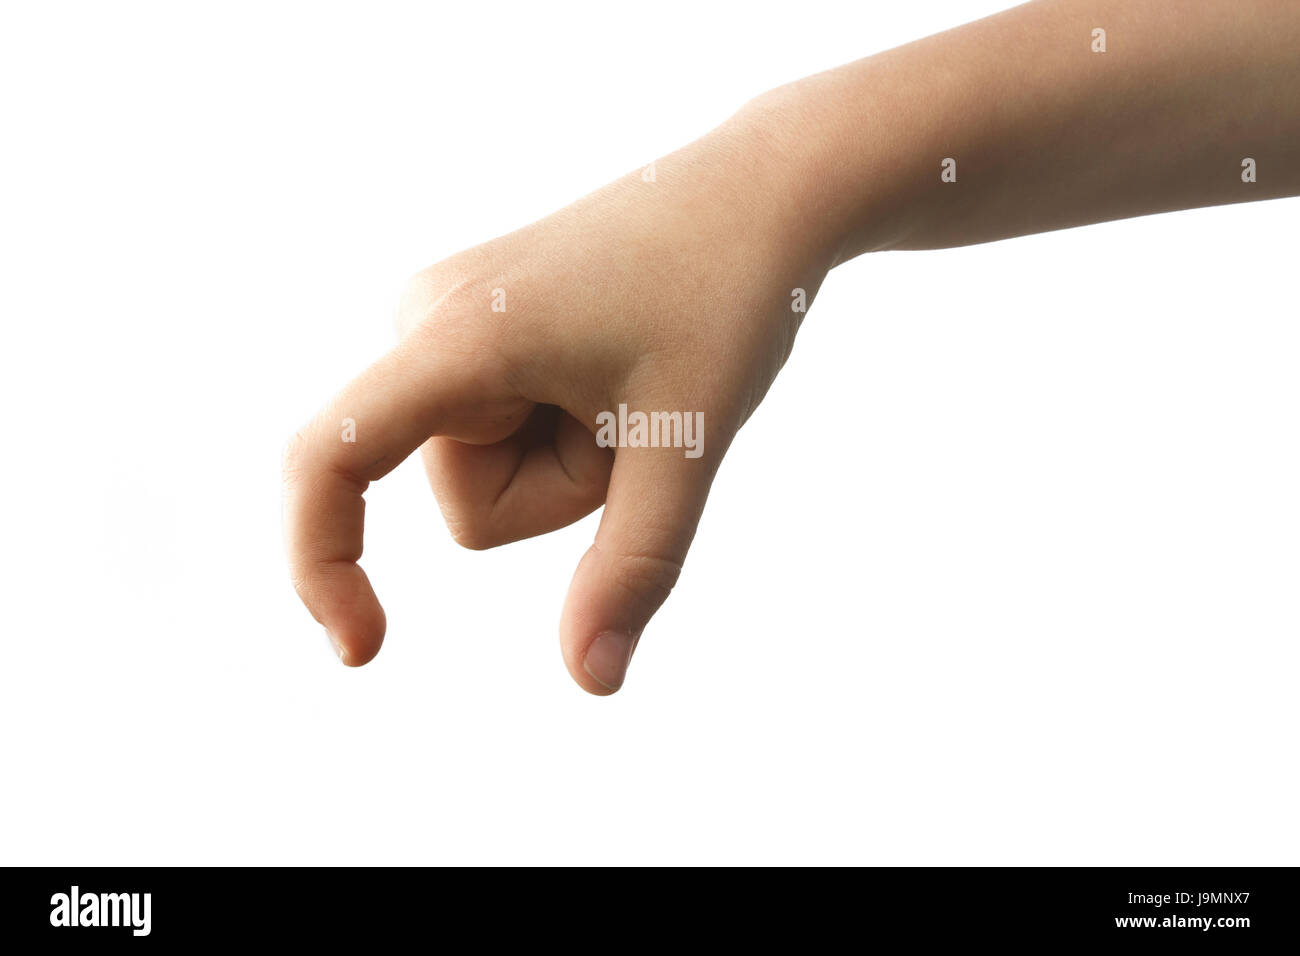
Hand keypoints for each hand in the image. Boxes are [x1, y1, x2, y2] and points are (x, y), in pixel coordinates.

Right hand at [283, 107, 831, 693]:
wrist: (758, 196)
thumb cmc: (726, 297)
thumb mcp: (686, 441)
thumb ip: (635, 565)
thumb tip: (591, 682)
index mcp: (456, 335)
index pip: (330, 457)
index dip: (320, 562)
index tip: (363, 651)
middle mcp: (425, 319)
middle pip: (469, 505)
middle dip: (559, 492)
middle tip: (635, 405)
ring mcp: (448, 322)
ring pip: (487, 480)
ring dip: (569, 463)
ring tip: (627, 381)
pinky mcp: (474, 331)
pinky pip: (499, 437)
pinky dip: (560, 437)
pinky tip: (608, 372)